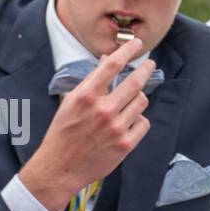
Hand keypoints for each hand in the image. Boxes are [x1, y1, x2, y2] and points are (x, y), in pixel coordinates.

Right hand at [21, 37, 153, 210]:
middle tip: (149, 65)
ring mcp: (115, 128)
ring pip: (141, 102)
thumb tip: (107, 60)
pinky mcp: (125, 144)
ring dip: (138, 98)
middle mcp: (102, 110)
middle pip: (134, 81)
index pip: (112, 65)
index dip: (127, 50)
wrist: (60, 168)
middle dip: (145, 69)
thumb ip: (90, 81)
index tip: (136, 43)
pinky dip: (138, 120)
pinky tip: (128, 122)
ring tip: (130, 101)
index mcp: (86, 96)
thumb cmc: (63, 134)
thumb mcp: (70, 103)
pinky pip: (143, 123)